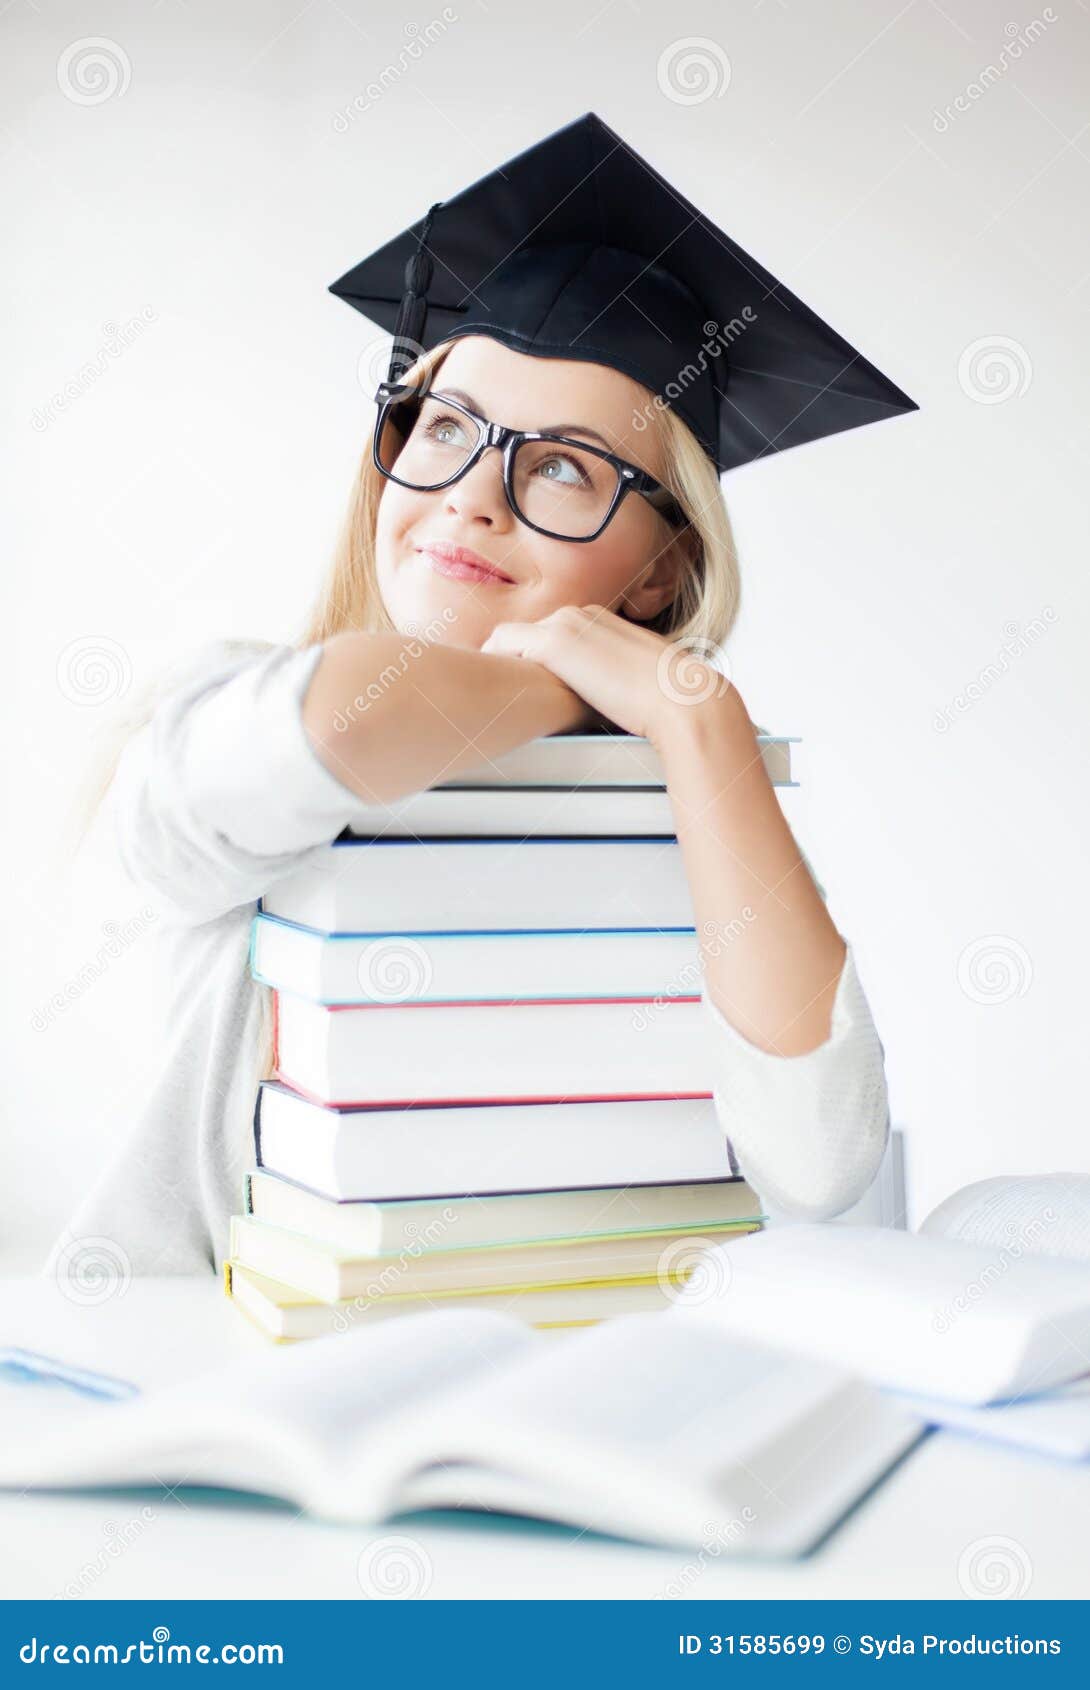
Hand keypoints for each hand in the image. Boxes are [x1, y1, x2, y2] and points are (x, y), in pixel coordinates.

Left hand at [480, 605, 733, 745]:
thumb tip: (599, 700)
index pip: (545, 633)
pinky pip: (500, 645)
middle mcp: (579, 613)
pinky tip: (488, 689)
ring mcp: (566, 623)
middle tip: (492, 693)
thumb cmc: (666, 699)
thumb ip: (607, 678)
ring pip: (506, 639)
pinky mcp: (554, 642)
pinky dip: (490, 664)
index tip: (517, 687)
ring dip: (495, 665)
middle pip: (522, 634)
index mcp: (598, 619)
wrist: (682, 700)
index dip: (527, 661)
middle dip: (507, 663)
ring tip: (486, 694)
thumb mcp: (633, 679)